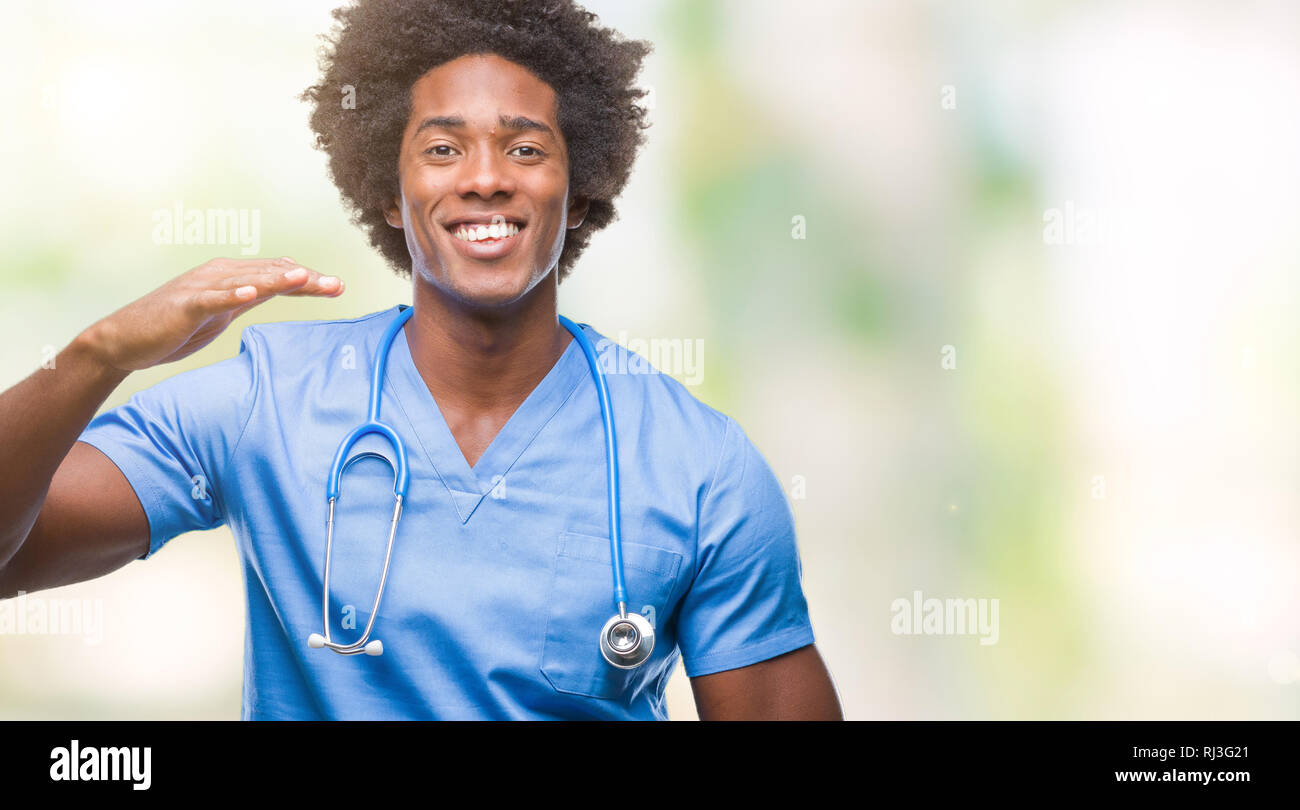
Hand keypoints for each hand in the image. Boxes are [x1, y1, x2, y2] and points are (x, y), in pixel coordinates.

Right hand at [77, 257, 343, 372]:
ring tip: (302, 277)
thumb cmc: (174, 326)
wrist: (124, 340)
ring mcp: (200, 288)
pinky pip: (211, 298)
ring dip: (274, 278)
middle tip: (336, 285)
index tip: (338, 287)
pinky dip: (231, 293)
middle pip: (269, 274)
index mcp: (231, 277)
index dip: (308, 281)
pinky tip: (251, 292)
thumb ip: (251, 295)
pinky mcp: (184, 305)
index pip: (277, 276)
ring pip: (245, 280)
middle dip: (304, 279)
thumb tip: (283, 282)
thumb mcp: (222, 310)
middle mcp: (219, 274)